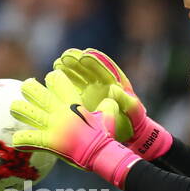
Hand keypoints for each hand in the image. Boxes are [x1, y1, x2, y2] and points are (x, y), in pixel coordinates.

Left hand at [10, 70, 138, 186]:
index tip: (52, 83)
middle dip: (28, 89)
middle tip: (29, 94)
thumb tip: (112, 96)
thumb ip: (107, 105)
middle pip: (31, 89)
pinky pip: (24, 138)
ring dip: (19, 110)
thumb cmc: (106, 136)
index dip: (52, 79)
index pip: (55, 79)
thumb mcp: (109, 116)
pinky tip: (20, 141)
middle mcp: (58, 111)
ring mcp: (51, 126)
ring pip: (21, 109)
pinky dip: (20, 140)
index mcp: (71, 102)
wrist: (102, 155)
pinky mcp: (47, 142)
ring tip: (20, 112)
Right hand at [53, 47, 172, 159]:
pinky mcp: (83, 97)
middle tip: (66, 57)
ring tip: (58, 63)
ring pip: (79, 74)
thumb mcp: (135, 112)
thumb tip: (113, 89)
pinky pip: (73, 86)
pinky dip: (65, 80)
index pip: (105, 68)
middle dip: (78, 62)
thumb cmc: (133, 121)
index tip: (84, 56)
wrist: (128, 133)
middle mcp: (103, 83)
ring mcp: (92, 89)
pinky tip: (54, 75)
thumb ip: (127, 101)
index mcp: (117, 83)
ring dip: (69, 68)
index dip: (95, 62)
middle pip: (89, 68)